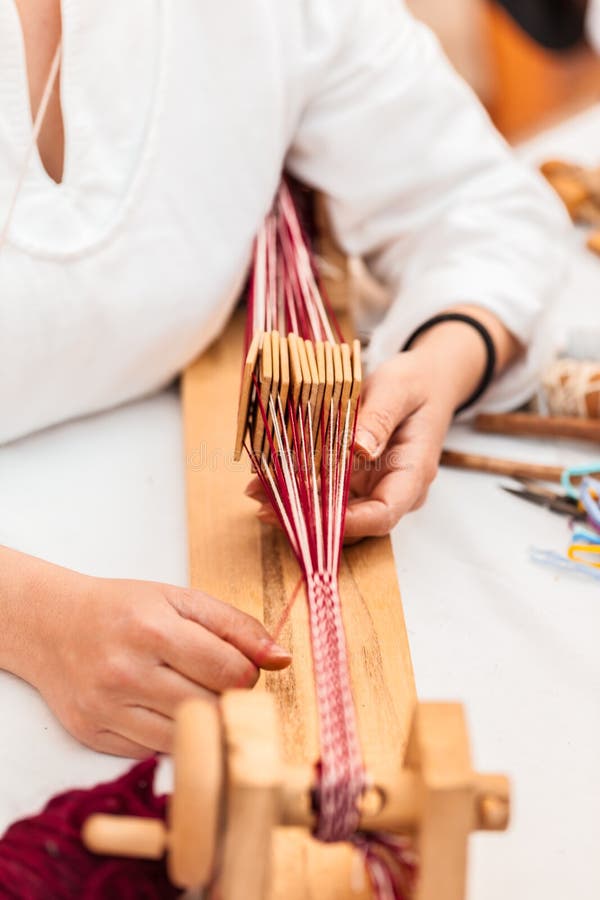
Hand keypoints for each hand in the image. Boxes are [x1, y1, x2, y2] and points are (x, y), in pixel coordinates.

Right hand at [20, 569, 290, 757]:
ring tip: (191, 694)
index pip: (229, 671)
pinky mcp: (93, 735)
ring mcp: (107, 708)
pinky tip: (160, 709)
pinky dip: (168, 736)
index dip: (247, 673)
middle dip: (227, 698)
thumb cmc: (123, 610)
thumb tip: (282, 659)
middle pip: (211, 708)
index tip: (240, 667)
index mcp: (153, 629)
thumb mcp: (181, 600)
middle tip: (217, 682)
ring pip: (185, 737)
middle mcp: (126, 672)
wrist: (53, 626)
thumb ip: (236, 626)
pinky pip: (153, 752)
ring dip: (202, 721)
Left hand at [246, 307, 517, 539]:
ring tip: (256, 490)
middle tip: (265, 504)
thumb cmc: (416, 384)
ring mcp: (372, 486)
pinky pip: (325, 490)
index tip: (308, 514)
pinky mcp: (353, 478)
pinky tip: (266, 477)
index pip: (383, 515)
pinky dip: (297, 486)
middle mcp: (393, 489)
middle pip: (353, 521)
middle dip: (308, 518)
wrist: (423, 383)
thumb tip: (358, 447)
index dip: (347, 523)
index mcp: (413, 473)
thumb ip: (380, 416)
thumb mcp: (399, 388)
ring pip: (333, 511)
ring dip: (296, 504)